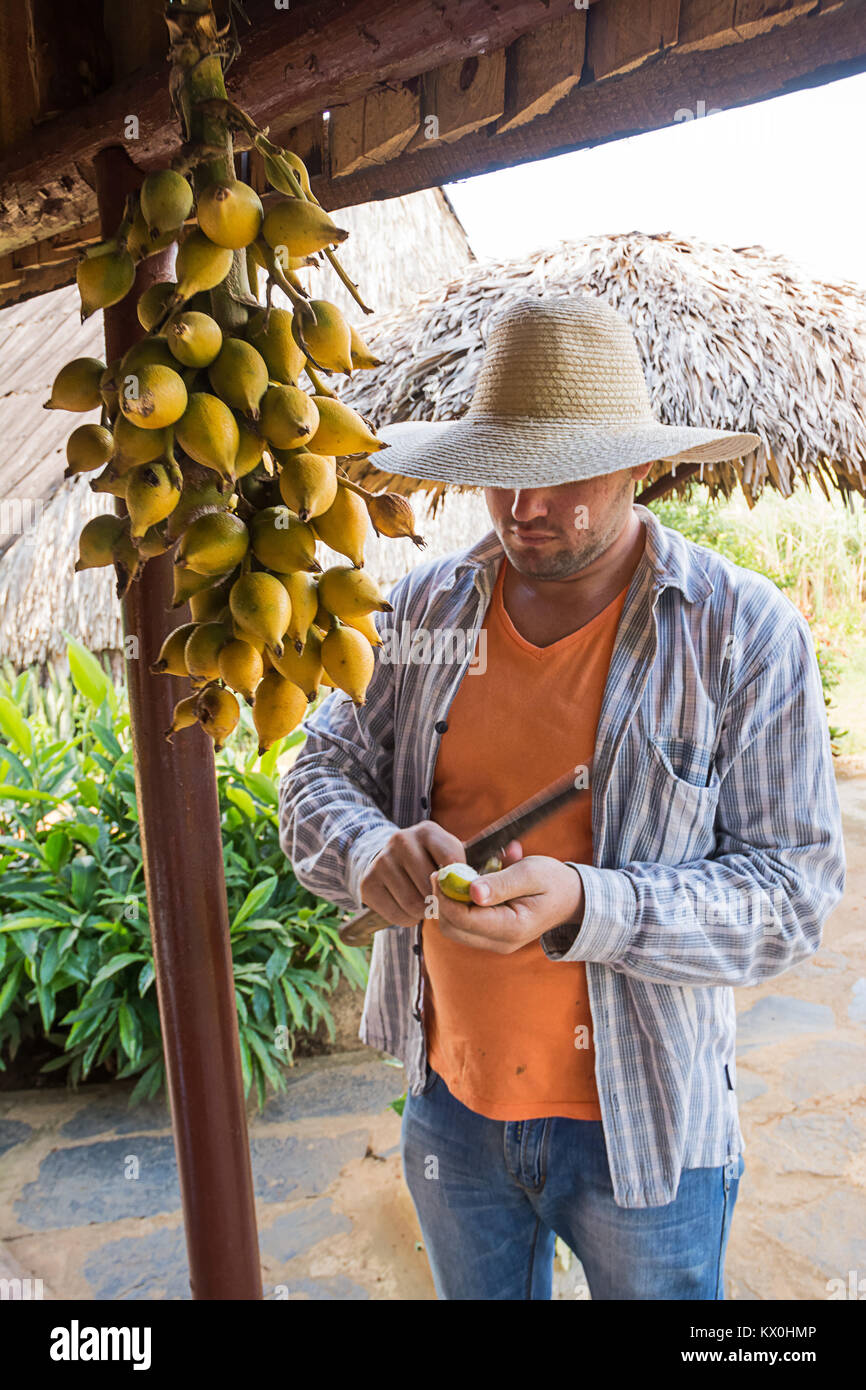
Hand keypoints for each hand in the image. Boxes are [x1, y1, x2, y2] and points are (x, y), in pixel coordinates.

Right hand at [359, 820, 468, 928]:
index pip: (452, 862)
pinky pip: (397, 915)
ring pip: (414, 903)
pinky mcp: (368, 883)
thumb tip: (472, 889)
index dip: (458, 884)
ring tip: (424, 904)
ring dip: (424, 912)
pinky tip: (407, 908)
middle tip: (439, 901)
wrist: (387, 859)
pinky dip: (407, 919)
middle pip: (431, 886)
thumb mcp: (447, 855)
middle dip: (439, 901)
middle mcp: (401, 840)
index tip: (457, 892)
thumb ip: (462, 869)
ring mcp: (381, 861)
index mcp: (427, 831)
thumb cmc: (428, 860)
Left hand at [430, 850, 583, 953]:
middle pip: (451, 927)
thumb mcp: (530, 873)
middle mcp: (501, 942)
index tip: (443, 870)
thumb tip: (471, 891)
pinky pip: (462, 923)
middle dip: (444, 899)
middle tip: (445, 871)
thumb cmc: (552, 881)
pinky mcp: (489, 937)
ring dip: (450, 901)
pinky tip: (470, 884)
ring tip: (461, 874)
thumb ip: (500, 883)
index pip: (463, 919)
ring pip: (453, 927)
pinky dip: (460, 903)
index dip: (447, 895)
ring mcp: (494, 942)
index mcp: (512, 928)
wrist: (569, 898)